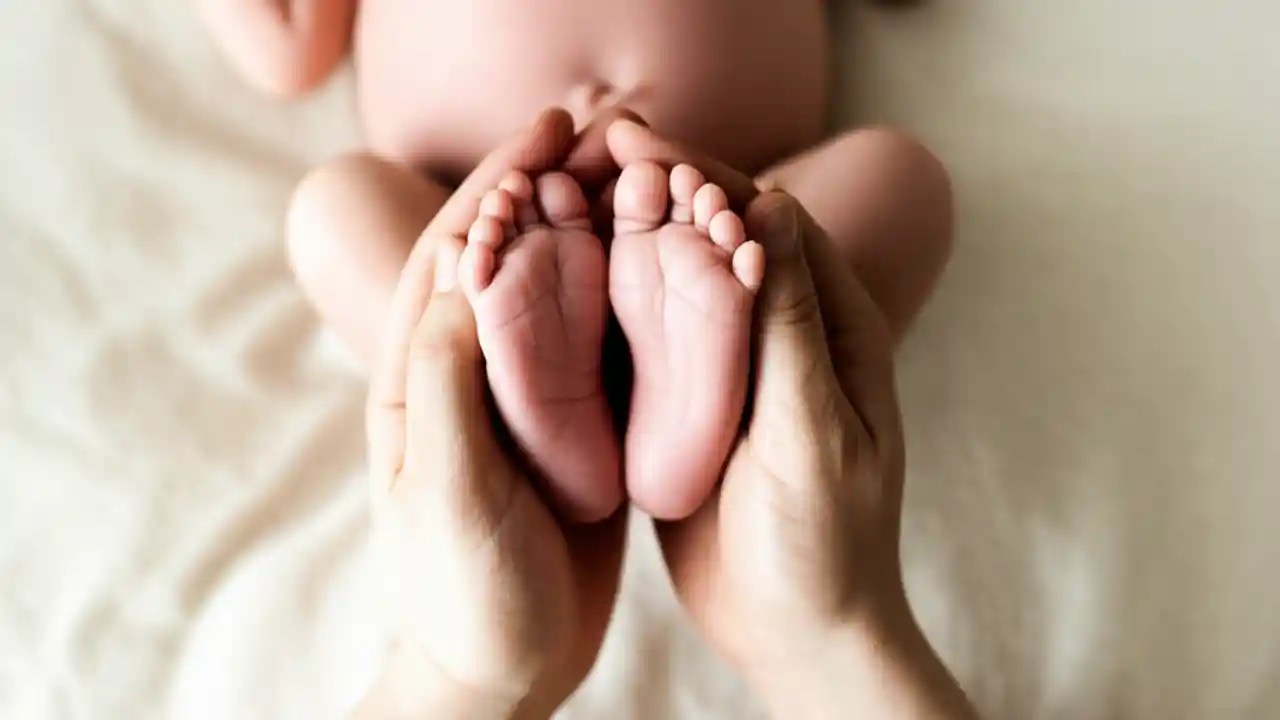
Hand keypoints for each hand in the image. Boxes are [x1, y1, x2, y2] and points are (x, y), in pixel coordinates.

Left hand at [353, 109, 625, 718]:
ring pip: (556, 293)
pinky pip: (597, 347)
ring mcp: (521, 400)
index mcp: (419, 383)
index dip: (491, 189)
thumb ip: (452, 394)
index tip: (541, 138)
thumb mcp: (450, 497)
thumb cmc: (462, 597)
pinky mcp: (570, 429)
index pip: (448, 261)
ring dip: (594, 232)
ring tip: (650, 183)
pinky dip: (627, 297)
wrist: (503, 671)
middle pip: (505, 257)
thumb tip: (465, 279)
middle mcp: (467, 377)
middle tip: (606, 137)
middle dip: (546, 190)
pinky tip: (671, 265)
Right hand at [607, 120, 975, 717]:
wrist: (796, 631)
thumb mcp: (812, 431)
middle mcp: (785, 333)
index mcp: (833, 327)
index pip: (768, 220)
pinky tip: (559, 283)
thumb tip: (775, 205)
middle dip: (656, 192)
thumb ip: (789, 325)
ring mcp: (735, 369)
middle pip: (716, 238)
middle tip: (582, 156)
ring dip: (628, 240)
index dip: (702, 171)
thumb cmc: (824, 541)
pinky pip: (651, 340)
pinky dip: (612, 305)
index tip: (634, 140)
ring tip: (557, 203)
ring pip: (678, 282)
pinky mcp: (693, 405)